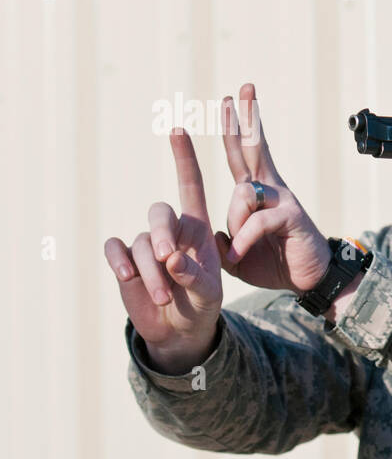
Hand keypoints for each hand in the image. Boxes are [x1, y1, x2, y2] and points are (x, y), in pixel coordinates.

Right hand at [104, 128, 223, 369]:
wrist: (181, 330)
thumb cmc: (202, 305)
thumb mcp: (208, 294)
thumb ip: (195, 276)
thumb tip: (171, 260)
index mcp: (198, 228)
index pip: (191, 185)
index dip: (185, 158)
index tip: (179, 129)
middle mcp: (171, 231)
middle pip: (160, 213)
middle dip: (162, 234)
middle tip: (168, 260)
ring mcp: (146, 244)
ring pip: (141, 241)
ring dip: (150, 270)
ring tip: (163, 296)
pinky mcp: (125, 259)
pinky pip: (116, 249)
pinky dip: (120, 262)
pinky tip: (128, 278)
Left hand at [215, 83, 331, 293]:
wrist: (312, 281)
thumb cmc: (276, 265)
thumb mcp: (237, 256)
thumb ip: (224, 242)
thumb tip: (215, 235)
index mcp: (258, 193)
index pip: (242, 154)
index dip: (233, 128)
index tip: (227, 102)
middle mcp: (271, 189)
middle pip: (253, 147)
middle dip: (245, 118)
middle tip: (241, 89)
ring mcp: (283, 201)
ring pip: (243, 191)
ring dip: (234, 222)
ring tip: (236, 250)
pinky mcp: (291, 217)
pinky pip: (257, 221)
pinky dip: (243, 239)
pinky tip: (238, 255)